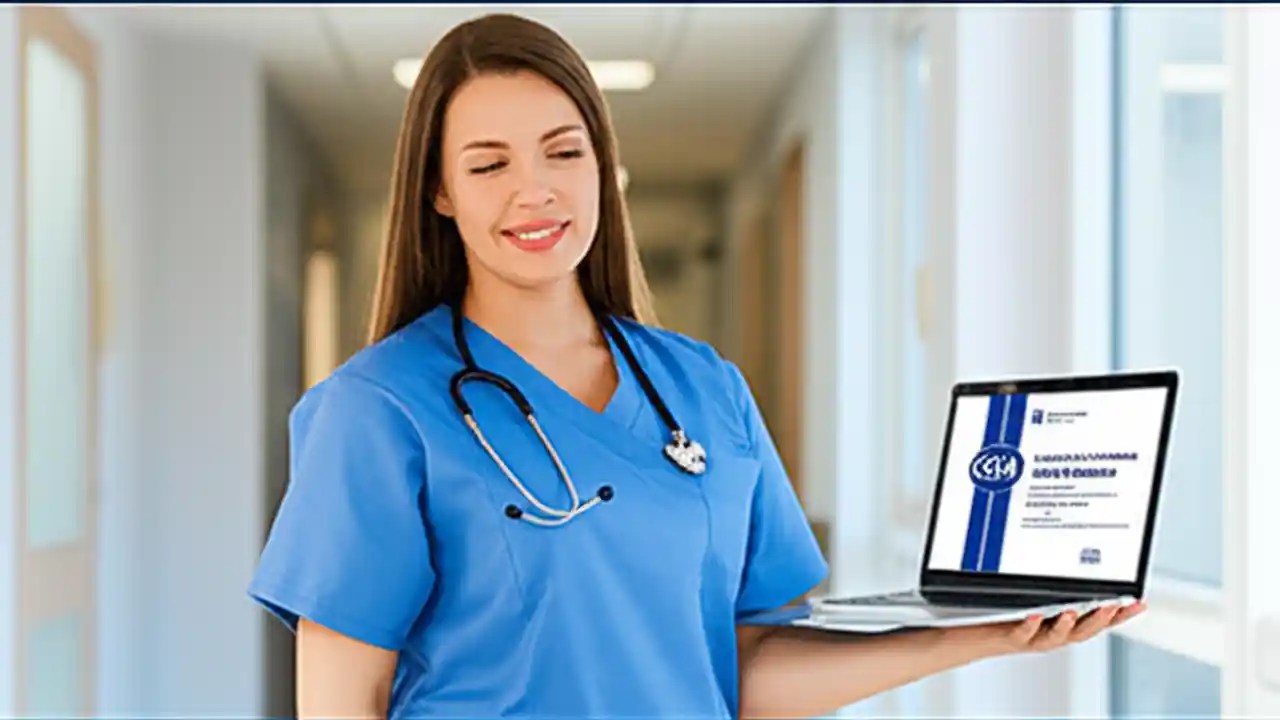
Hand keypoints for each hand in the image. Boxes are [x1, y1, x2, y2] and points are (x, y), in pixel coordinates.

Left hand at [950, 601, 1146, 658]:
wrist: (973, 636)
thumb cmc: (1007, 616)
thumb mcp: (1037, 599)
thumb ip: (1057, 588)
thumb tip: (1078, 560)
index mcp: (1062, 625)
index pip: (1097, 621)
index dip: (1119, 615)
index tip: (1138, 602)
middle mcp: (1051, 634)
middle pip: (1082, 631)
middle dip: (1100, 619)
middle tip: (1113, 606)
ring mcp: (1032, 637)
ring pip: (1056, 636)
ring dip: (1067, 625)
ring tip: (1074, 610)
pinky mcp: (1010, 637)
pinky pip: (1022, 633)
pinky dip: (1030, 625)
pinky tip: (1035, 614)